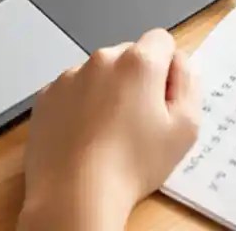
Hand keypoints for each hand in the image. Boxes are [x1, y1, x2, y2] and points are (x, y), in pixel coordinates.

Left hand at [18, 29, 201, 230]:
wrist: (75, 193)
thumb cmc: (132, 165)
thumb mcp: (185, 129)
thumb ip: (189, 84)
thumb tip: (181, 64)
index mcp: (138, 62)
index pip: (162, 41)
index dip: (168, 69)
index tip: (163, 99)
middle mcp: (101, 60)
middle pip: (129, 56)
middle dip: (137, 80)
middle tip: (139, 122)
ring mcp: (69, 77)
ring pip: (99, 74)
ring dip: (107, 93)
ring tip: (109, 135)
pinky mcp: (46, 96)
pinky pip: (72, 91)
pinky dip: (80, 106)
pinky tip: (85, 137)